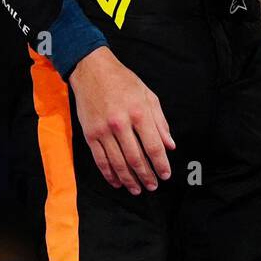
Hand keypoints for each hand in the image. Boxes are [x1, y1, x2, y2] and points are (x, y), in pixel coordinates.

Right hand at [69, 47, 174, 193]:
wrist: (92, 71)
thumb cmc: (124, 82)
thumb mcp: (148, 96)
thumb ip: (160, 122)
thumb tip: (170, 145)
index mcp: (139, 112)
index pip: (153, 146)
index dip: (161, 164)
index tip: (166, 175)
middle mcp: (121, 123)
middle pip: (136, 158)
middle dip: (146, 175)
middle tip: (153, 186)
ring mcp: (103, 130)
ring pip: (118, 162)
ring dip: (129, 179)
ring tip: (137, 189)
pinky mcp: (90, 134)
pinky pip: (100, 160)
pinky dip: (109, 174)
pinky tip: (117, 182)